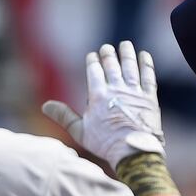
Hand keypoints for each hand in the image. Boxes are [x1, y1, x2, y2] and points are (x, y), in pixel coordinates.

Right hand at [42, 41, 164, 169]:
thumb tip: (45, 106)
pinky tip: (144, 55)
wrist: (133, 151)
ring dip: (127, 53)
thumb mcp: (80, 131)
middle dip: (108, 54)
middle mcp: (116, 89)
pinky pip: (148, 75)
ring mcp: (134, 92)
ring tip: (125, 45)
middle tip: (107, 48)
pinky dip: (146, 64)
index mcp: (98, 95)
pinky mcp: (149, 97)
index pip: (94, 70)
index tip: (92, 55)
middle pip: (111, 64)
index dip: (93, 60)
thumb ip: (64, 116)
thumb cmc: (105, 143)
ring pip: (130, 66)